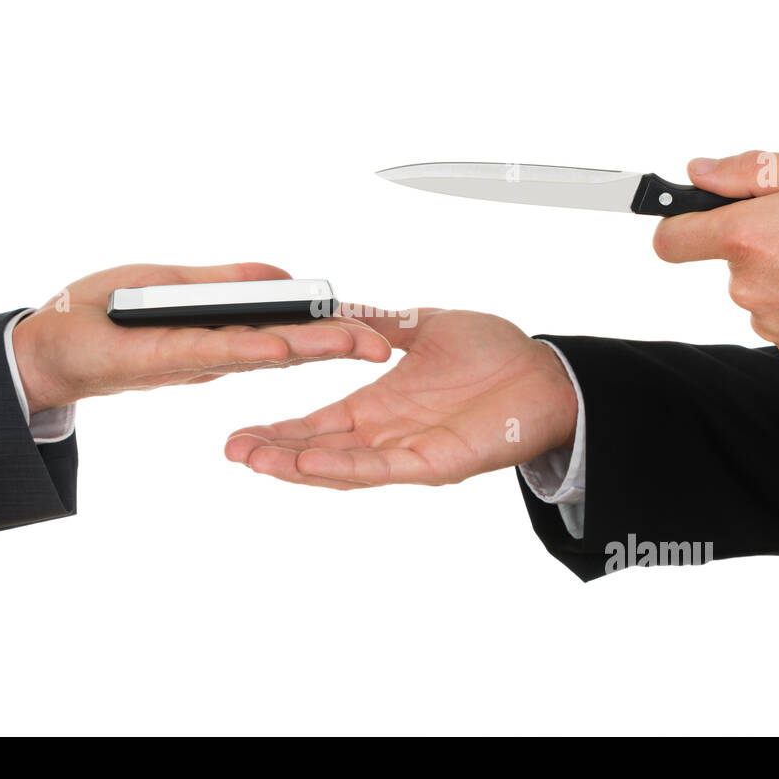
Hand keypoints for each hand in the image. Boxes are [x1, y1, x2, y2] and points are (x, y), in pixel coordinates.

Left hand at [11, 263, 391, 413]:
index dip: (328, 327)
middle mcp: (212, 352)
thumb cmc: (102, 312)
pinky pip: (210, 352)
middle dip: (333, 345)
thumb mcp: (171, 282)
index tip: (371, 325)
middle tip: (380, 345)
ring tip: (350, 345)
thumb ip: (227, 280)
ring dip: (305, 348)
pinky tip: (278, 345)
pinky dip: (247, 348)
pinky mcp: (159, 360)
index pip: (285, 330)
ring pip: (256, 352)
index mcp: (221, 331)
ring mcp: (189, 359)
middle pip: (283, 347)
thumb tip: (280, 276)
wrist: (44, 341)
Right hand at [224, 308, 577, 488]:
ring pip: (342, 467)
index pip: (317, 424)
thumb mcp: (422, 327)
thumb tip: (337, 310)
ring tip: (256, 461)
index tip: (238, 433)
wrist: (547, 371)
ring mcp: (410, 453)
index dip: (279, 430)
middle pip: (318, 451)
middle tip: (231, 452)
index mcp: (380, 404)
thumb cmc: (494, 352)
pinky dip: (344, 467)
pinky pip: (383, 468)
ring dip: (297, 466)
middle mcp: (389, 434)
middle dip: (274, 454)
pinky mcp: (436, 463)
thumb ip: (379, 324)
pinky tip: (309, 463)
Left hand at [652, 151, 778, 369]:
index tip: (694, 218)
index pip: (670, 240)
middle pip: (728, 261)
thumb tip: (700, 172)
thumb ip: (749, 170)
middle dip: (759, 242)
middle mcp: (749, 285)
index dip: (680, 224)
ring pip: (757, 289)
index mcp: (747, 237)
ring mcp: (770, 321)